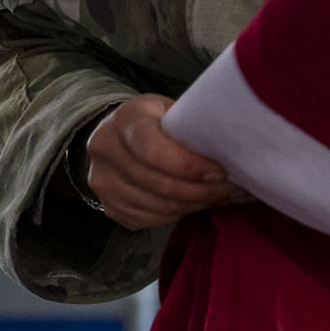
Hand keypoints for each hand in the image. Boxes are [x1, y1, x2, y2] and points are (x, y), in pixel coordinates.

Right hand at [80, 96, 241, 229]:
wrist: (116, 135)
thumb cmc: (153, 121)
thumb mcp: (170, 110)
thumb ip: (189, 129)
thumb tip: (227, 154)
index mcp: (125, 119)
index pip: (153, 151)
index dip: (189, 167)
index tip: (219, 172)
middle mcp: (105, 149)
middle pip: (156, 183)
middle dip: (197, 191)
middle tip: (225, 189)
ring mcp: (102, 181)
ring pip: (154, 206)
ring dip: (190, 205)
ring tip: (213, 197)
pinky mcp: (109, 206)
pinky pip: (147, 219)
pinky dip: (174, 215)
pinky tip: (191, 204)